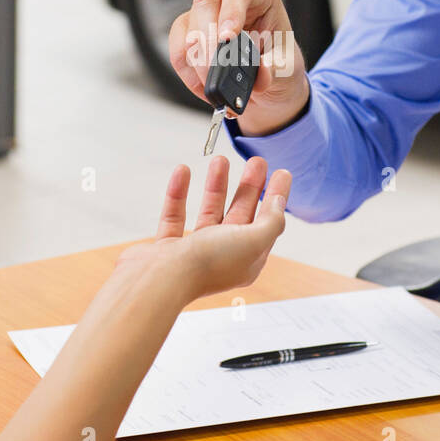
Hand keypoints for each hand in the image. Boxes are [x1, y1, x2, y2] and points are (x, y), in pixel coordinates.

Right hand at [117, 156, 290, 301]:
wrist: (158, 281)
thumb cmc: (206, 264)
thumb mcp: (253, 240)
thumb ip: (271, 220)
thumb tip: (279, 202)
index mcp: (247, 259)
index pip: (267, 223)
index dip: (275, 197)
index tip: (281, 172)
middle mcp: (222, 256)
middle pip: (240, 215)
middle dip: (249, 186)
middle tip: (256, 161)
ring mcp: (193, 252)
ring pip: (209, 212)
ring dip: (216, 185)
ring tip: (220, 160)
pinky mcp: (167, 248)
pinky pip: (175, 215)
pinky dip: (179, 193)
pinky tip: (183, 171)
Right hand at [168, 0, 309, 136]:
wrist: (267, 75)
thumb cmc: (279, 60)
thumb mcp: (288, 67)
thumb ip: (277, 69)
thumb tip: (262, 74)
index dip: (230, 11)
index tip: (228, 38)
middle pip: (204, 6)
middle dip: (208, 44)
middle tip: (217, 73)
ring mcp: (204, 12)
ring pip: (186, 28)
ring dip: (196, 63)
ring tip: (214, 88)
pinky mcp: (188, 32)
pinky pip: (178, 50)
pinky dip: (188, 73)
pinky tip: (204, 87)